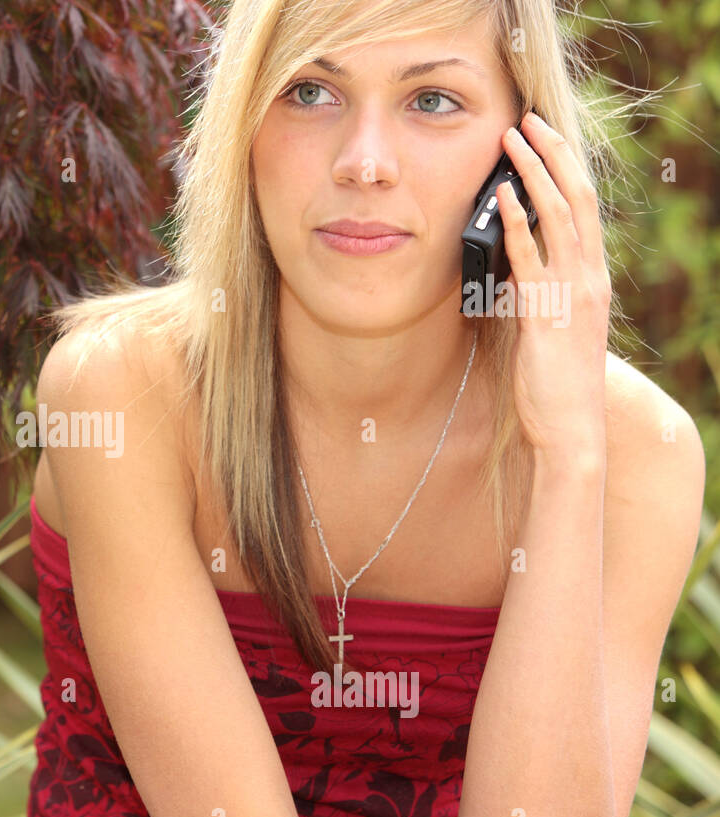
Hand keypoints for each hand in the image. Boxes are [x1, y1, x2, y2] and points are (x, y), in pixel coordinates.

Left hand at [495, 111, 610, 460]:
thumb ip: (534, 290)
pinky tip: (498, 199)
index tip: (543, 138)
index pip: (584, 207)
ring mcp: (571, 292)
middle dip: (553, 153)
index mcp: (590, 277)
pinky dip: (514, 224)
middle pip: (577, 197)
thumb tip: (507, 262)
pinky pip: (531, 258)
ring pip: (558, 216)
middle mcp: (588, 277)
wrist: (568, 425)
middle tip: (528, 119)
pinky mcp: (546, 312)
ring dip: (532, 174)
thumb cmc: (554, 381)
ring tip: (511, 141)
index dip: (564, 168)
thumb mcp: (547, 324)